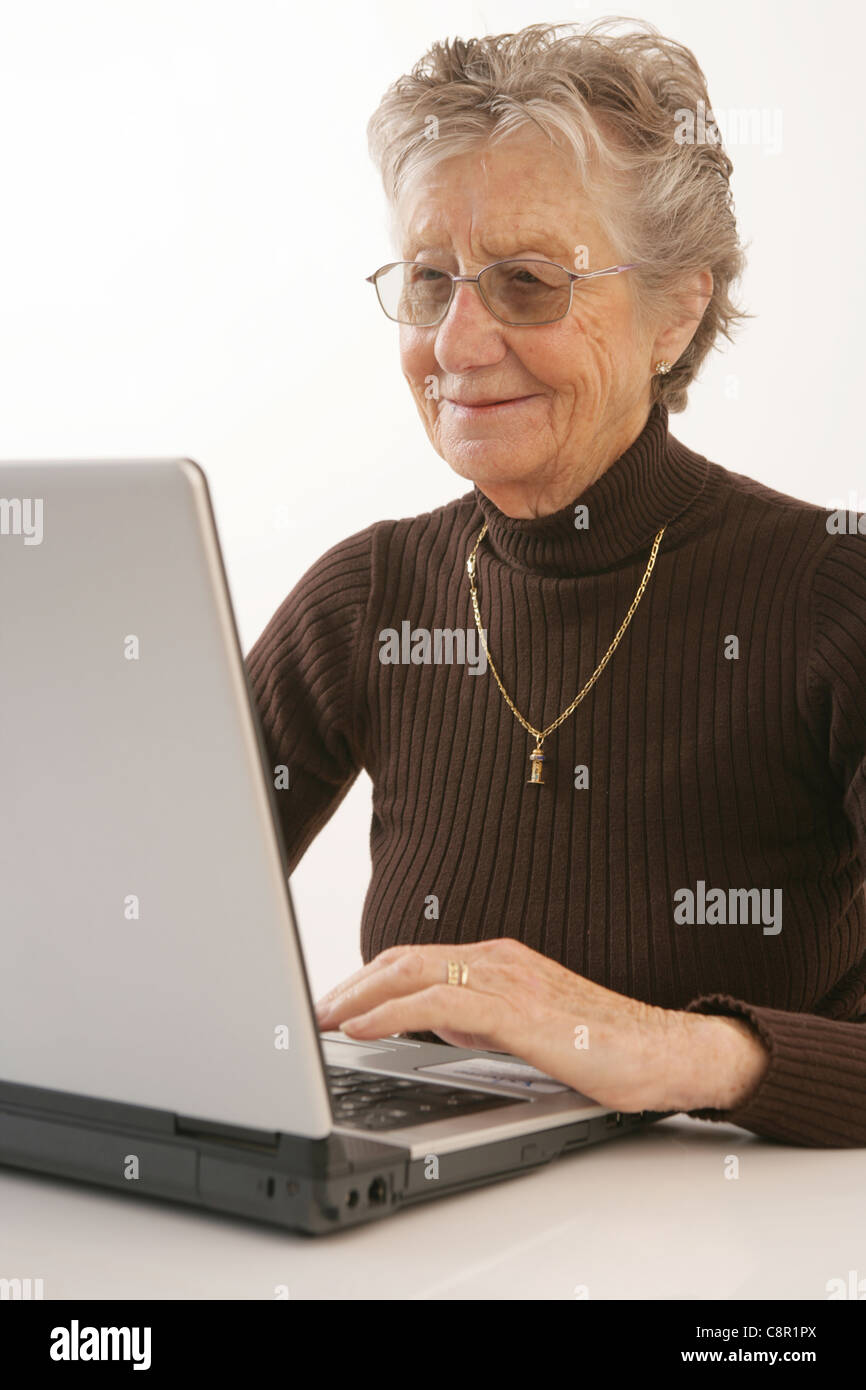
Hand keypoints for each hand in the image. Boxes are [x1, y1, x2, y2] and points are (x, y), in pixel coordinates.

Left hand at [314, 939, 765, 1112]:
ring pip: (413, 973)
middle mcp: (497, 959)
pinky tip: (363, 1029)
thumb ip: (475, 1018)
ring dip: (358, 996)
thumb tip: (429, 1021)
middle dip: (350, 984)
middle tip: (312, 1008)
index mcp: (497, 961)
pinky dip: (392, 1013)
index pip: (413, 959)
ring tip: (323, 1018)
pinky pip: (439, 1004)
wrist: (662, 1052)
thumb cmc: (599, 1044)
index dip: (365, 978)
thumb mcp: (520, 1029)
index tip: (332, 1000)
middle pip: (402, 959)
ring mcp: (507, 979)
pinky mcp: (518, 1009)